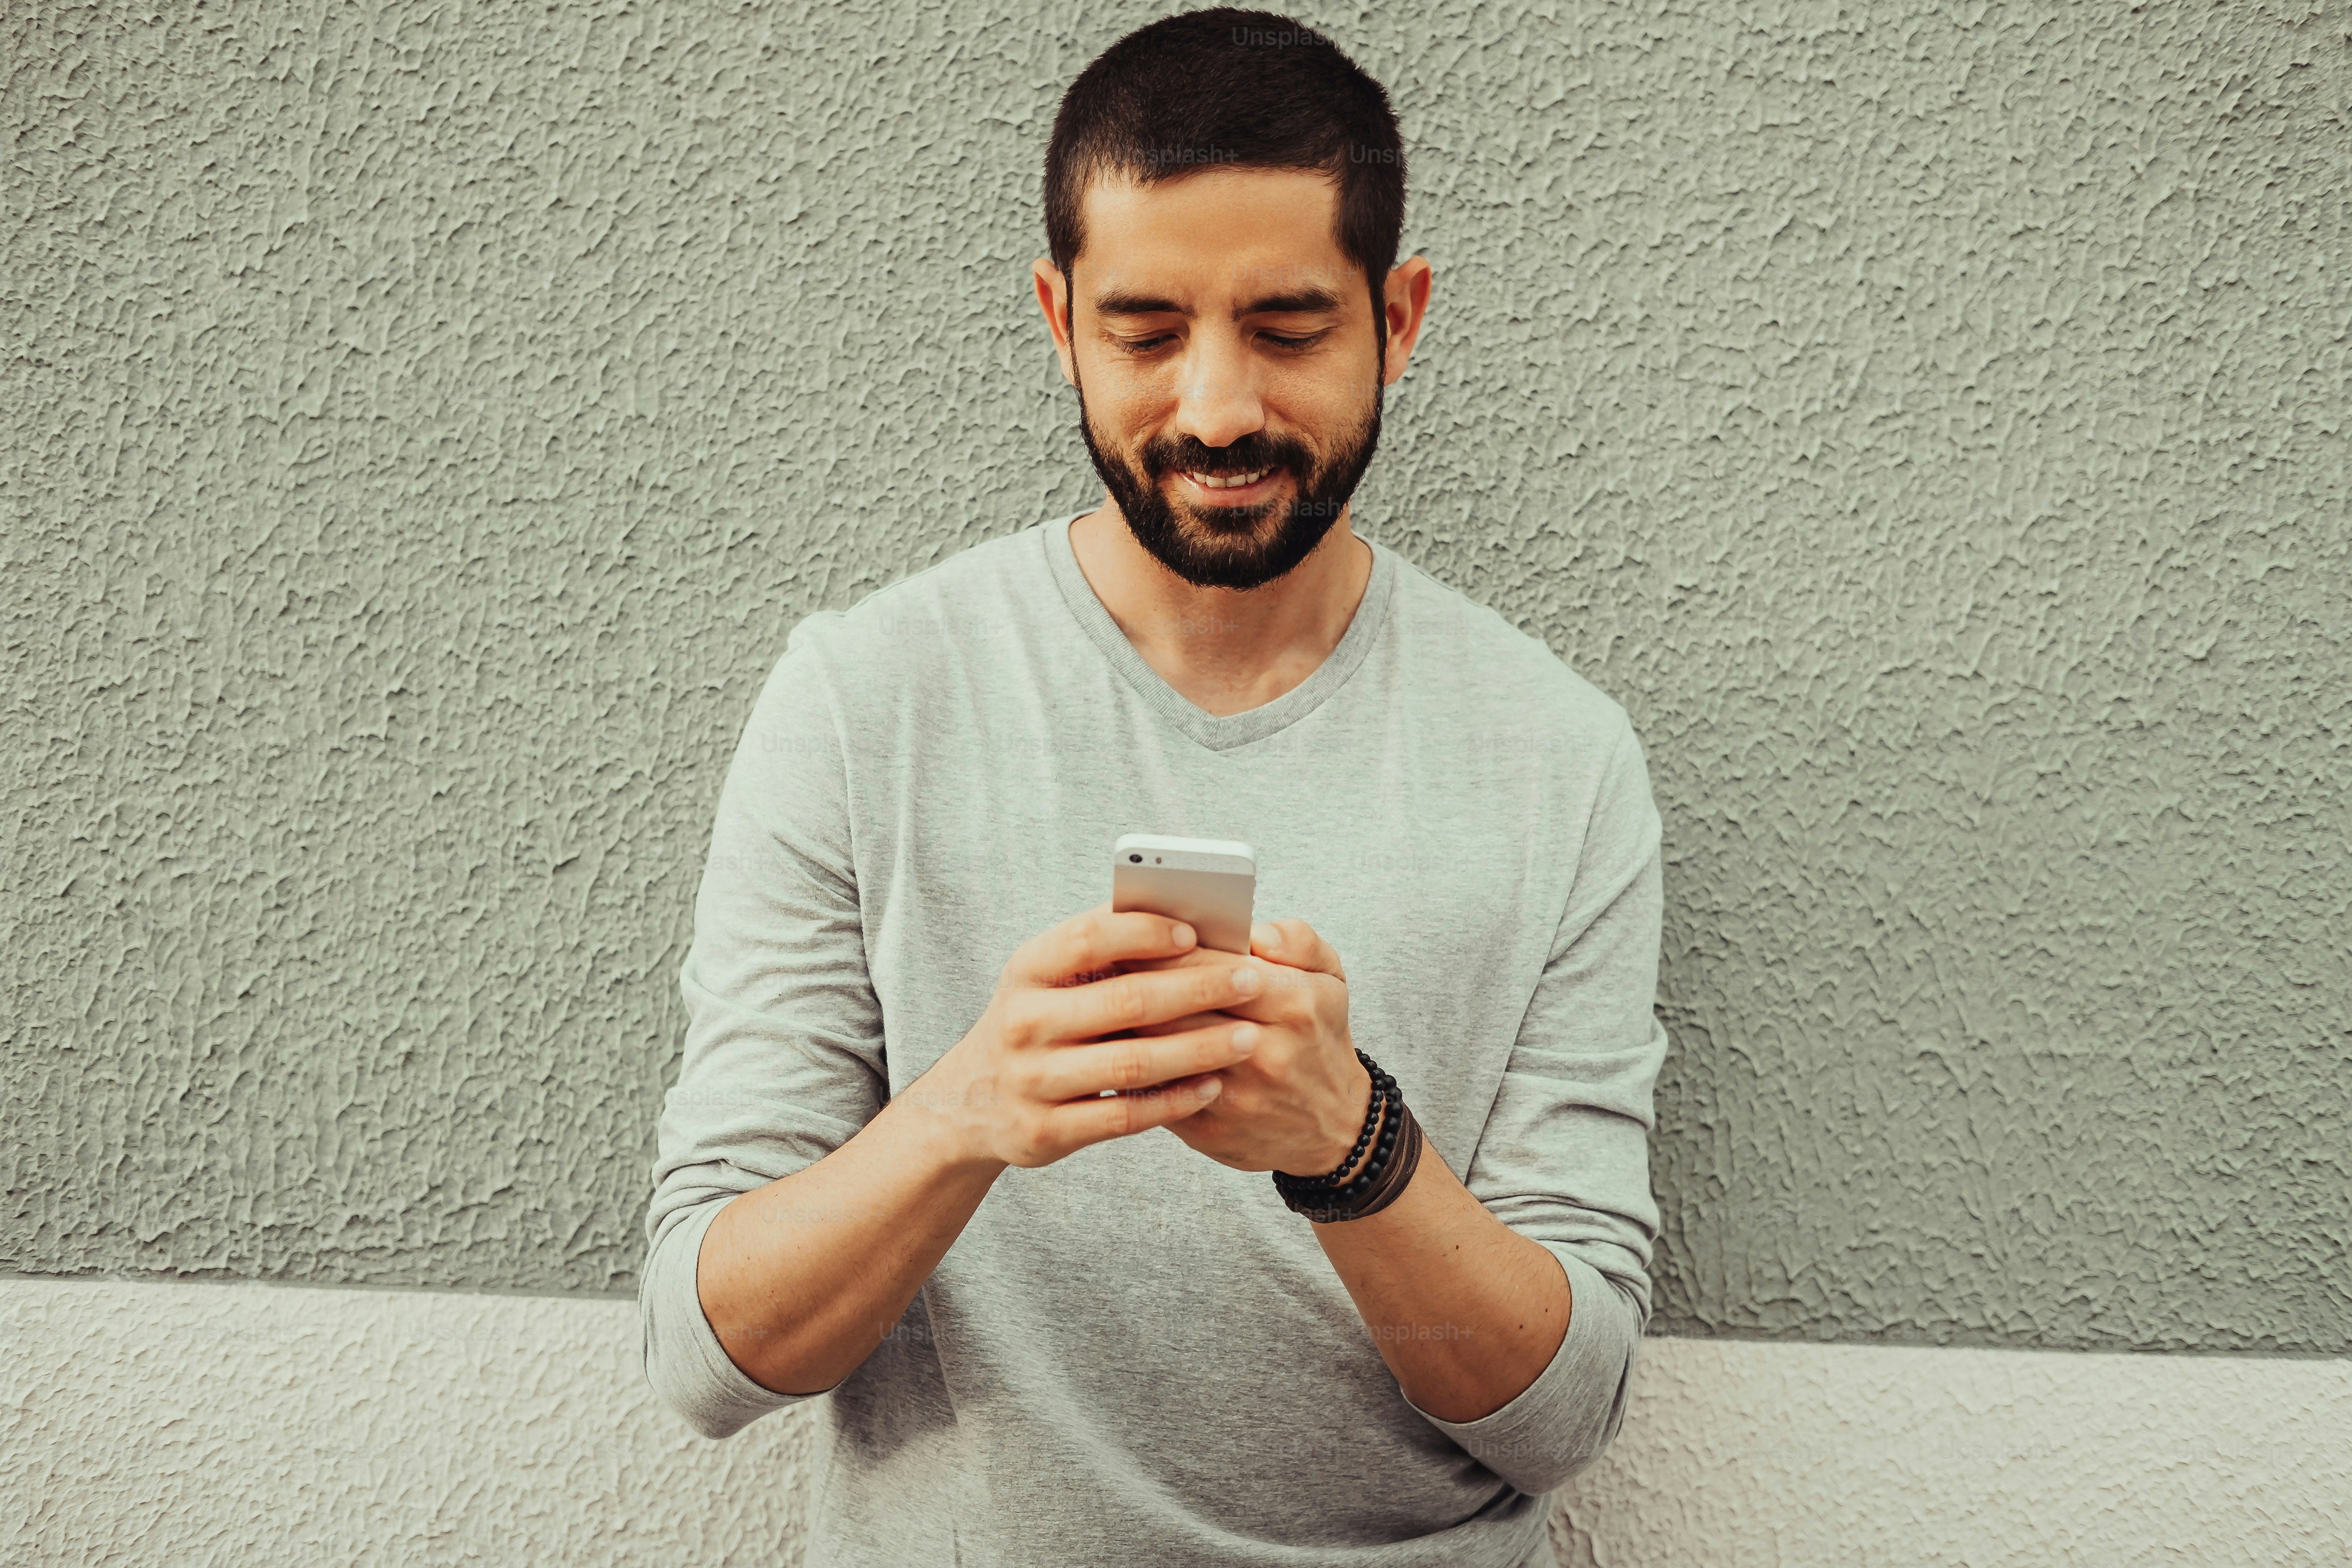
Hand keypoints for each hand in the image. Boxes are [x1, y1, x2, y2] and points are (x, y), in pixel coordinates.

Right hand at [897, 903, 1267, 1170]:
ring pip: (1131, 1064)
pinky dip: (1174, 1101)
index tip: (1196, 933)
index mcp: (1027, 970)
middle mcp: (1024, 1022)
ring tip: (1247, 1038)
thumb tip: (1181, 913)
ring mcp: (1033, 1080)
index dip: (1144, 933)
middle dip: (1197, 989)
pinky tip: (1212, 1086)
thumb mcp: (1047, 976)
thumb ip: (1103, 947)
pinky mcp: (1046, 1130)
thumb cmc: (1037, 1020)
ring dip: (1198, 1049)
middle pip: (1125, 1001)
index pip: (1088, 938)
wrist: (971, 1101)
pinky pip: (1125, 1116)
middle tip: (1250, 980)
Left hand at [1114, 919, 1370, 1176]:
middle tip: (1098, 958)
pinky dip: (1127, 1066)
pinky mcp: (1208, 1129)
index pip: (1214, 965)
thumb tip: (1253, 931)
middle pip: (1178, 1007)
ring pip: (1158, 1050)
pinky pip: (1155, 1092)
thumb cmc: (1319, 1038)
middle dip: (1133, 980)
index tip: (1132, 930)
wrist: (1334, 1127)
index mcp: (1292, 1004)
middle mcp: (1264, 1052)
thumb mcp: (1331, 980)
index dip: (1166, 946)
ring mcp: (1234, 1095)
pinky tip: (1106, 1044)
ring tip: (1093, 997)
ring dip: (1121, 1023)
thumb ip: (1298, 940)